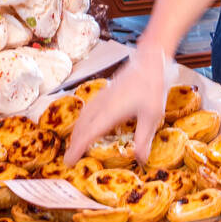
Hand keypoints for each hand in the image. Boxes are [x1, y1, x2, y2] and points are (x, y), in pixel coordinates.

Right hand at [64, 42, 167, 165]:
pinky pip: (87, 109)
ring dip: (76, 132)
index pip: (89, 133)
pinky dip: (82, 121)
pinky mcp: (105, 91)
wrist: (150, 60)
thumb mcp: (152, 115)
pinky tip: (86, 124)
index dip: (77, 148)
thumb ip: (144, 138)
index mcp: (111, 111)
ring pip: (82, 116)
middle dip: (73, 143)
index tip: (68, 161)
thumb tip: (140, 159)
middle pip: (81, 126)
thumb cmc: (153, 86)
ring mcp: (102, 96)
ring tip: (74, 145)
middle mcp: (102, 104)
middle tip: (68, 159)